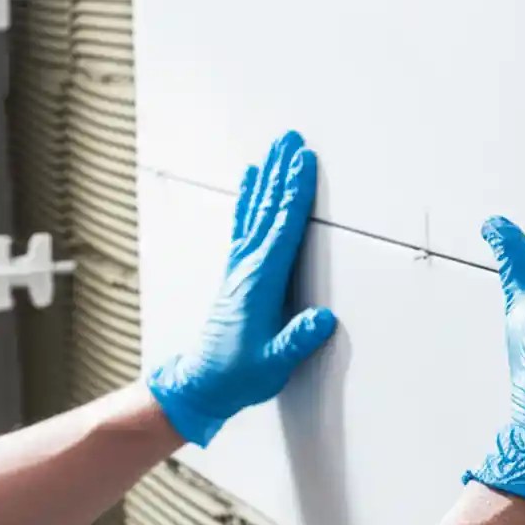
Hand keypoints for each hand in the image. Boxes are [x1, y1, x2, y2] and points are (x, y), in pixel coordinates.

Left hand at [147, 130, 337, 445]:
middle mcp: (247, 267)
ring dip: (267, 179)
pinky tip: (252, 184)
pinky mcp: (238, 273)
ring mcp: (240, 267)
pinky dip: (250, 199)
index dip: (296, 193)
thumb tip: (322, 318)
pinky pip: (245, 224)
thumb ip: (297, 340)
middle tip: (290, 139)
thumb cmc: (238, 375)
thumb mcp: (272, 364)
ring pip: (256, 212)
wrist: (201, 385)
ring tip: (274, 150)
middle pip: (268, 209)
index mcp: (259, 282)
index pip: (283, 227)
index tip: (304, 162)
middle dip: (281, 172)